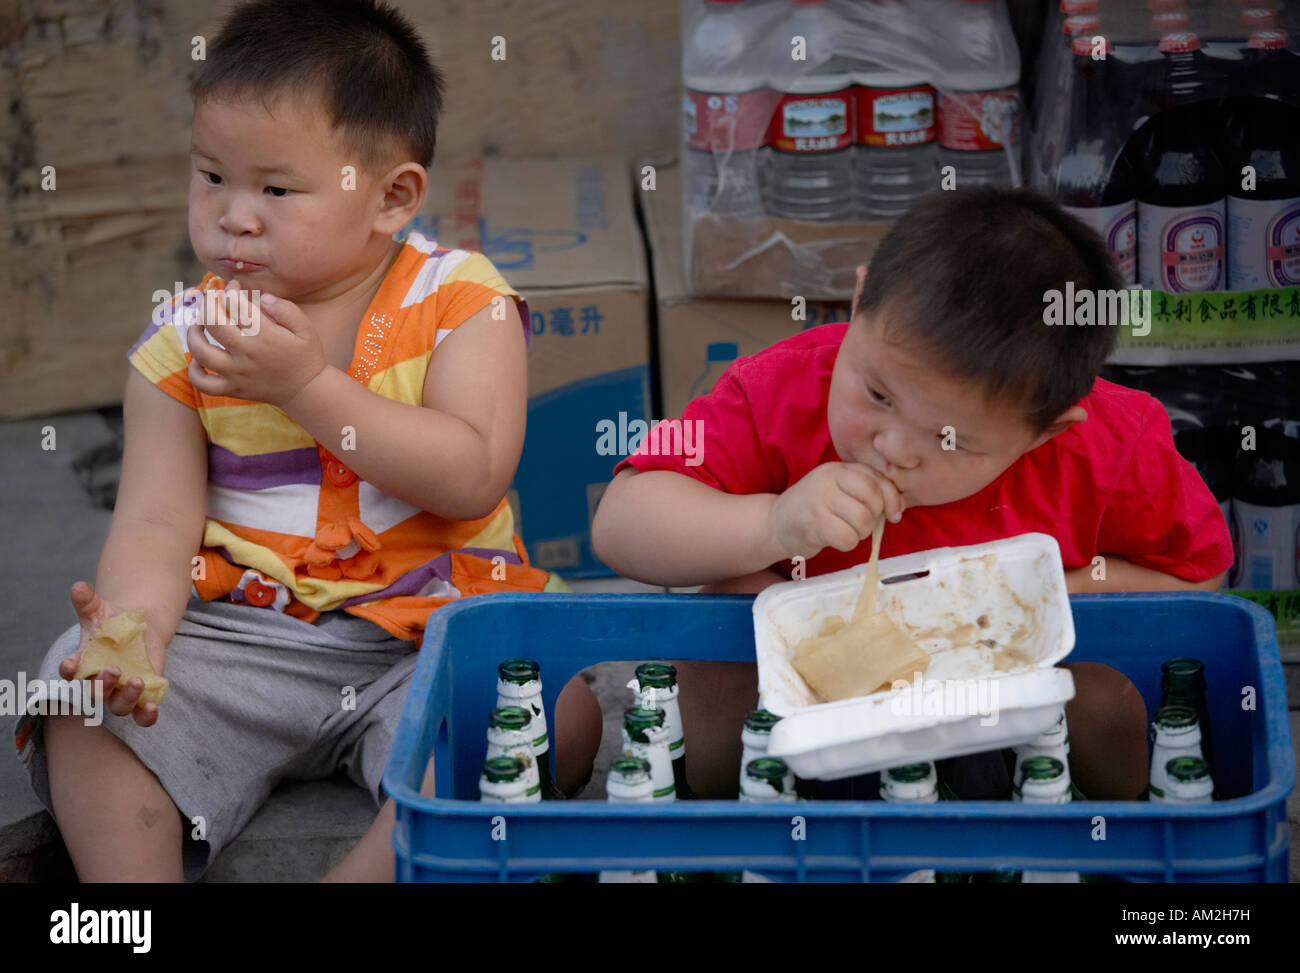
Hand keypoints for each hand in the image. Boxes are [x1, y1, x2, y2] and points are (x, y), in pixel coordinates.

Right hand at [59, 581, 164, 726]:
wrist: (140, 628)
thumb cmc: (113, 621)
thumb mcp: (101, 610)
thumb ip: (88, 601)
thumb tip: (78, 587)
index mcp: (83, 663)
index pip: (70, 671)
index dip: (69, 669)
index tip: (71, 664)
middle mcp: (99, 682)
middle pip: (94, 694)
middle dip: (101, 685)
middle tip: (113, 669)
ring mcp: (121, 691)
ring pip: (118, 706)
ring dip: (126, 698)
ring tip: (136, 681)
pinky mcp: (144, 695)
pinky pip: (142, 714)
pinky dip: (146, 715)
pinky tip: (153, 708)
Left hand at [185, 279, 326, 408]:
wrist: (306, 391)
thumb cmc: (306, 356)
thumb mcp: (306, 328)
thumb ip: (286, 309)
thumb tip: (262, 297)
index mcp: (263, 336)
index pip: (235, 304)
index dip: (231, 290)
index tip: (234, 287)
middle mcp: (245, 354)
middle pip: (212, 322)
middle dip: (208, 304)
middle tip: (212, 299)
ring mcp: (236, 373)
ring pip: (200, 351)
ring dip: (194, 333)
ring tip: (200, 324)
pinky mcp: (232, 389)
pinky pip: (203, 383)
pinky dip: (194, 371)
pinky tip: (199, 359)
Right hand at [768, 462, 903, 560]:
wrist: (776, 524)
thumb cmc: (815, 510)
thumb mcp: (840, 491)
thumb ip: (869, 492)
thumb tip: (898, 509)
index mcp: (839, 468)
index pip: (877, 480)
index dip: (892, 499)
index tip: (892, 514)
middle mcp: (828, 478)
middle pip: (873, 499)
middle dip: (873, 518)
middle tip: (861, 524)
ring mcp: (819, 499)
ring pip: (862, 520)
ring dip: (860, 533)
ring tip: (845, 530)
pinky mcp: (813, 522)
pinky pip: (847, 538)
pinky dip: (847, 544)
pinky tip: (834, 539)